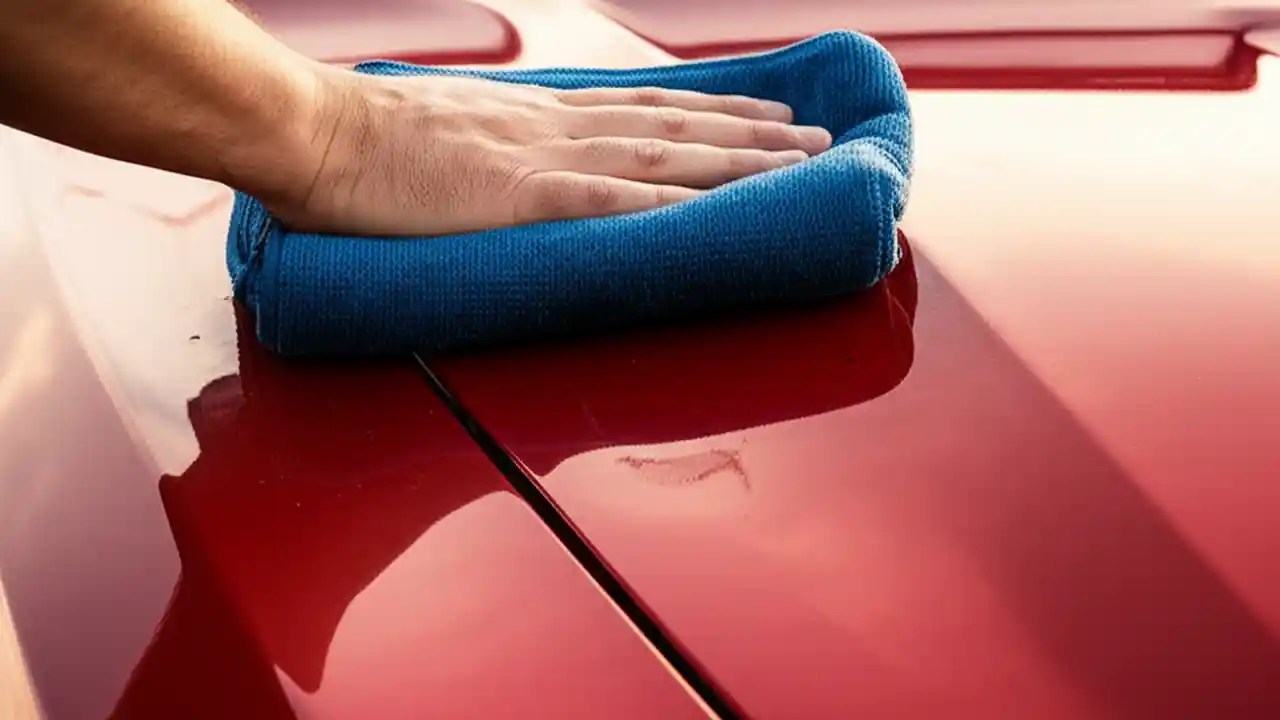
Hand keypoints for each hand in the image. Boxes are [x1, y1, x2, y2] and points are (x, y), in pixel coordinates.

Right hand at [260, 66, 831, 235]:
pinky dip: (668, 199)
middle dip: (751, 134)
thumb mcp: (448, 130)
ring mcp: (541, 160)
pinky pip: (609, 198)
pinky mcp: (518, 197)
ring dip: (736, 160)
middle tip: (816, 138)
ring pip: (662, 154)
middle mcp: (555, 128)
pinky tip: (716, 204)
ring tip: (798, 162)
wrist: (315, 133)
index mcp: (537, 117)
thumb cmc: (365, 140)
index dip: (712, 111)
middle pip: (673, 126)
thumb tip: (522, 165)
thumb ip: (499, 146)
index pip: (645, 108)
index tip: (764, 113)